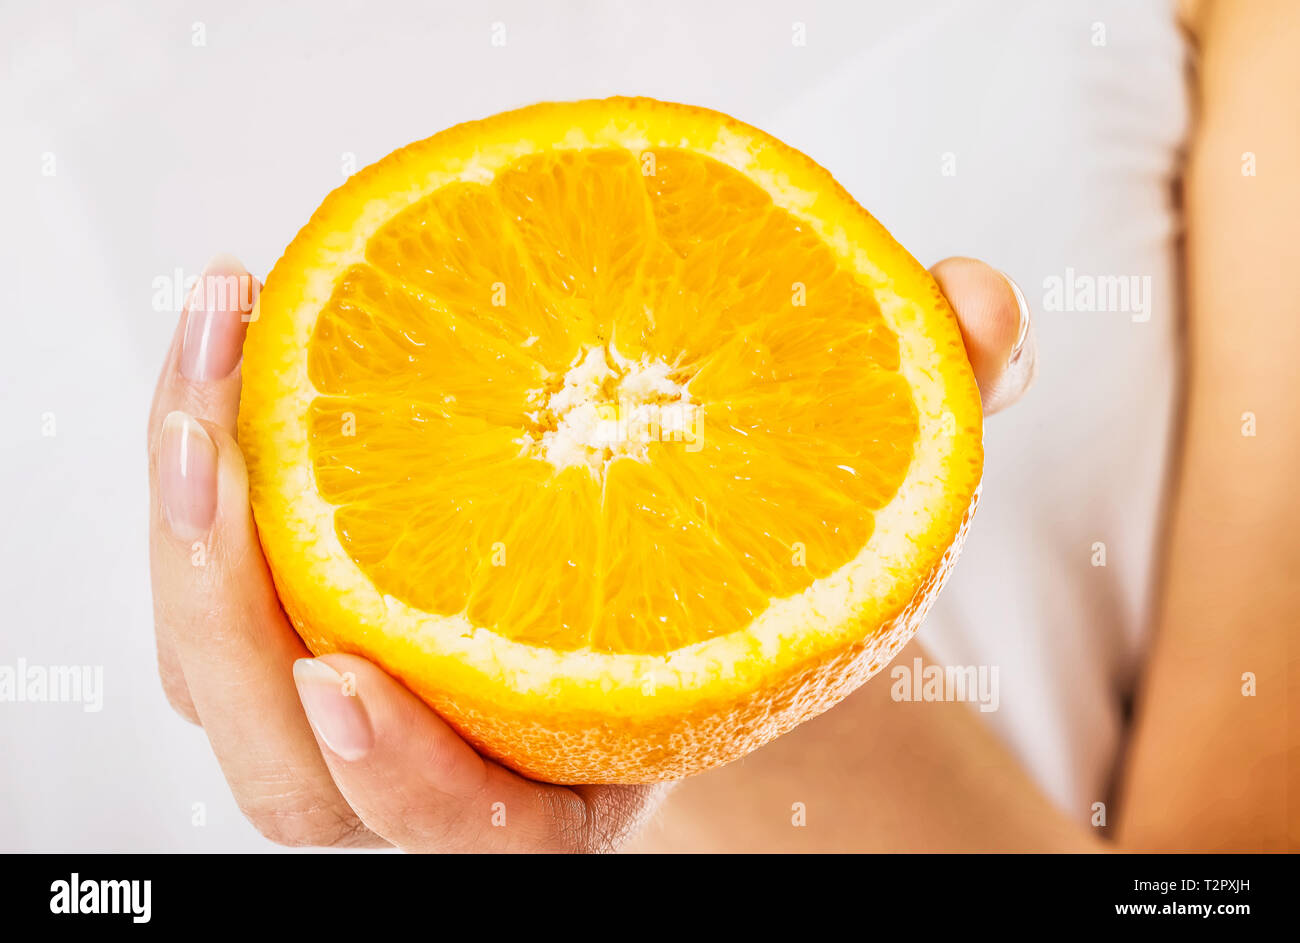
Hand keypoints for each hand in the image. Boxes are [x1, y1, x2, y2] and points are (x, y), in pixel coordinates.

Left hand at [148, 253, 1034, 851]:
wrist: (680, 587)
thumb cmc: (755, 579)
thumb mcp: (844, 510)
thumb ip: (920, 412)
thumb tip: (982, 300)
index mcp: (565, 792)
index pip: (471, 837)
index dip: (409, 785)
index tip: (351, 677)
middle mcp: (448, 776)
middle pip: (294, 774)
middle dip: (224, 618)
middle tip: (221, 442)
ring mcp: (368, 709)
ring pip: (226, 677)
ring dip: (187, 531)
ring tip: (212, 355)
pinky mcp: (316, 626)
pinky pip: (225, 594)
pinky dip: (205, 487)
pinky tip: (230, 352)